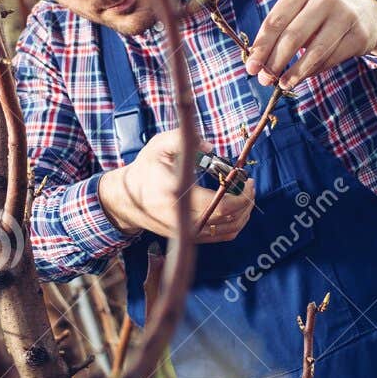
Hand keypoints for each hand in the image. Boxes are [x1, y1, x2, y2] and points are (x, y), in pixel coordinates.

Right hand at [98, 130, 255, 242]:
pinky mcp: (189, 237)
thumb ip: (184, 139)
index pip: (219, 204)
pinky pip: (221, 236)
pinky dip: (235, 224)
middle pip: (228, 219)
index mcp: (176, 196)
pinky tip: (237, 208)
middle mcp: (182, 219)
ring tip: (246, 194)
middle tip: (250, 183)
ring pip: (229, 230)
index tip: (247, 178)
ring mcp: (186, 232)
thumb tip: (210, 146)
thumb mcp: (160, 146)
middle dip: (246, 201)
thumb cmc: (146, 169)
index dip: (240, 194)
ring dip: (244, 213)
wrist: (126, 199)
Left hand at [244, 0, 376, 89]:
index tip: (250, 67)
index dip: (261, 47)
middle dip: (275, 62)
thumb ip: (278, 32)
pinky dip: (312, 71)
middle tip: (264, 79)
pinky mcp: (359, 35)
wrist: (365, 13)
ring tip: (281, 84)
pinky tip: (301, 77)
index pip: (275, 21)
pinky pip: (330, 59)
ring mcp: (345, 16)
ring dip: (294, 72)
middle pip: (293, 37)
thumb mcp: (299, 12)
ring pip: (314, 52)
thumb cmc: (319, 15)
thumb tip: (256, 63)